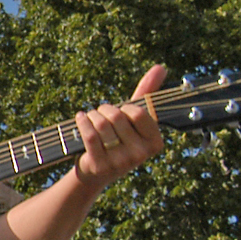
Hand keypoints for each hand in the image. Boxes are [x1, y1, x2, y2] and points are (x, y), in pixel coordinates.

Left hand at [72, 64, 167, 188]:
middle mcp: (140, 155)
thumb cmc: (119, 139)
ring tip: (90, 116)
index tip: (120, 111)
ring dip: (92, 115)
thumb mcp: (134, 119)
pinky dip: (82, 122)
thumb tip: (161, 67)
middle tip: (100, 112)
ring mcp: (120, 162)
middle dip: (105, 109)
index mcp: (155, 143)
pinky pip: (90, 135)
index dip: (125, 108)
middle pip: (117, 117)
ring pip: (102, 125)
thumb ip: (147, 93)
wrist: (96, 172)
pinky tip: (80, 117)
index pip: (138, 113)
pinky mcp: (100, 165)